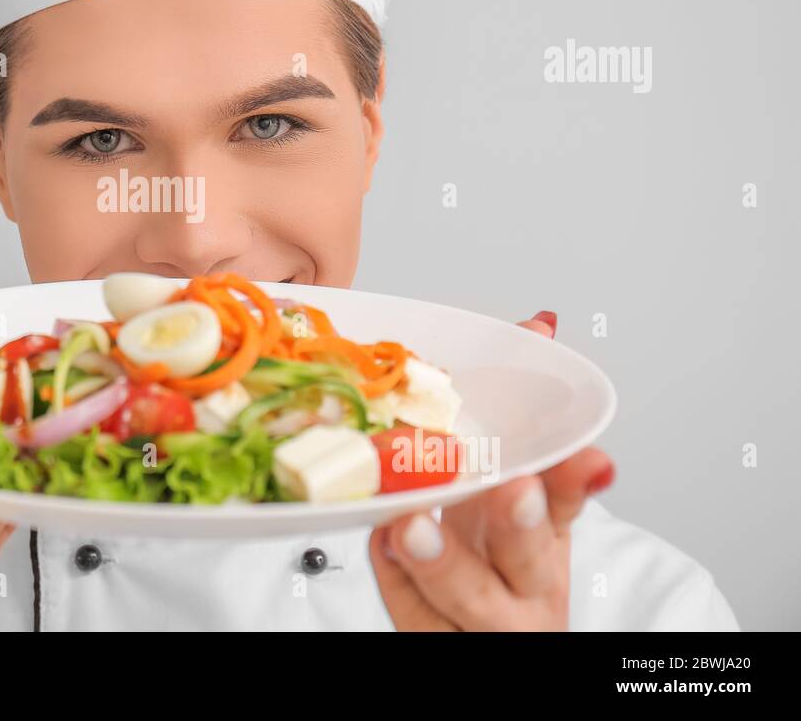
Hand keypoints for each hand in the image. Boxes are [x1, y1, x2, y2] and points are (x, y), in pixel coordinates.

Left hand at [367, 311, 615, 629]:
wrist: (479, 642)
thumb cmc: (499, 567)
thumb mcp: (522, 504)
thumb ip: (526, 423)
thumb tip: (540, 326)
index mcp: (544, 547)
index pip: (568, 509)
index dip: (575, 482)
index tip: (587, 457)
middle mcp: (521, 588)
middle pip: (531, 564)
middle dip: (520, 526)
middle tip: (510, 488)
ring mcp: (477, 621)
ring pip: (469, 599)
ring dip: (443, 563)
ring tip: (413, 527)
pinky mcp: (431, 636)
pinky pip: (408, 608)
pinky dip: (394, 576)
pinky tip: (381, 542)